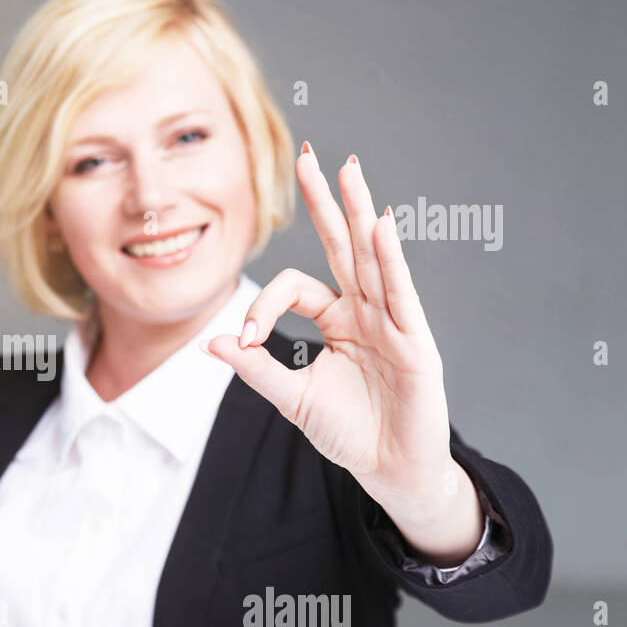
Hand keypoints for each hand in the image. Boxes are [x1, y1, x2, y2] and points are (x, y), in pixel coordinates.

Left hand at [201, 143, 481, 561]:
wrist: (389, 470)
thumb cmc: (349, 432)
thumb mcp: (291, 399)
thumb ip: (255, 367)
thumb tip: (210, 342)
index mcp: (339, 319)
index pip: (297, 287)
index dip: (263, 305)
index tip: (242, 339)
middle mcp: (366, 311)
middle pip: (342, 245)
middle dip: (326, 201)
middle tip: (311, 156)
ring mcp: (393, 322)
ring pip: (371, 257)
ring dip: (358, 211)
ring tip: (347, 169)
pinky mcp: (415, 343)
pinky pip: (399, 293)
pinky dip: (389, 259)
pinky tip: (378, 225)